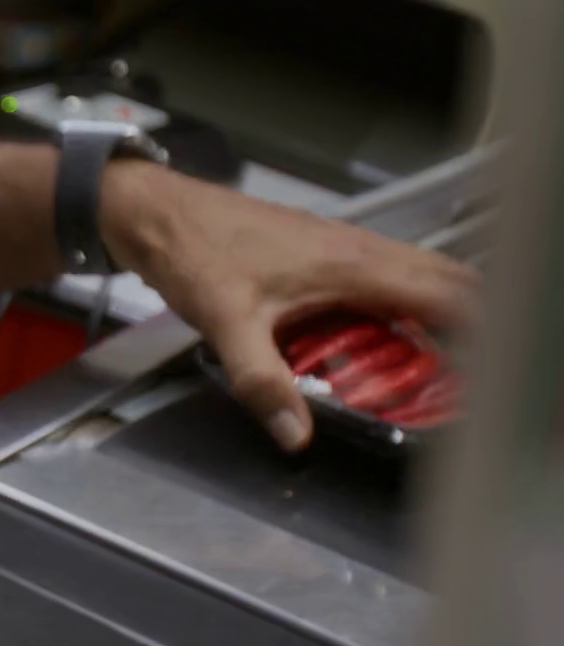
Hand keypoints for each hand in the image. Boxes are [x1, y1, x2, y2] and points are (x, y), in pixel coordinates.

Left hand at [102, 162, 476, 450]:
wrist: (157, 212)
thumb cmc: (193, 251)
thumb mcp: (227, 323)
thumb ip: (263, 380)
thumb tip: (294, 433)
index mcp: (354, 263)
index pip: (448, 294)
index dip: (482, 333)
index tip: (488, 377)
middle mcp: (361, 249)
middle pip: (446, 284)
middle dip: (472, 329)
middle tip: (468, 383)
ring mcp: (344, 247)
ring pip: (418, 279)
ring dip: (438, 319)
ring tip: (441, 373)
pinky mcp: (324, 252)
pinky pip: (386, 280)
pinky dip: (402, 309)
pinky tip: (383, 346)